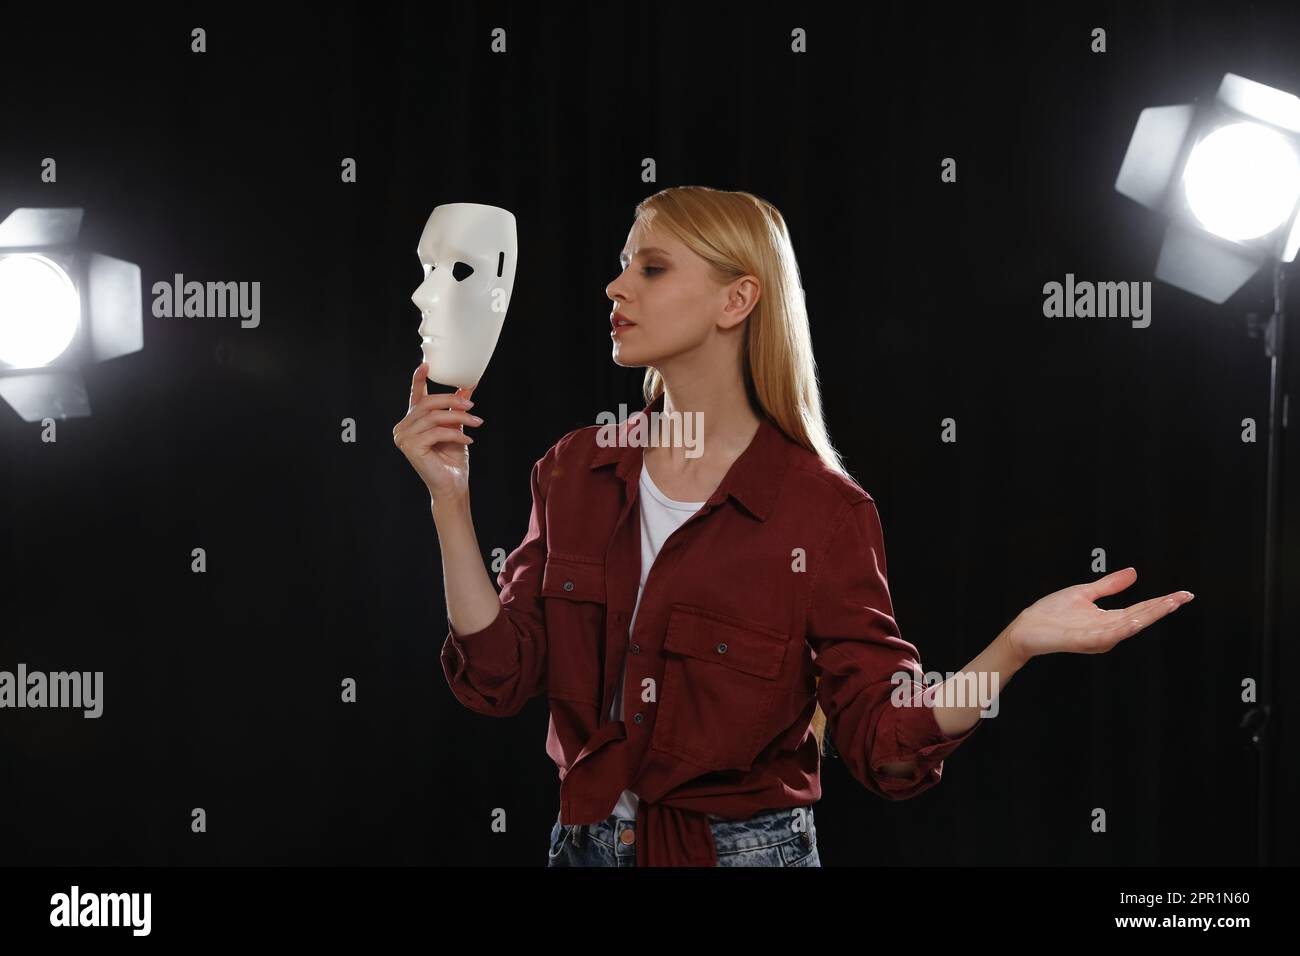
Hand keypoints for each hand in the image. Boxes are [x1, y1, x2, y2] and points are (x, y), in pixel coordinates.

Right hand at [392, 361, 482, 501]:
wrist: (452, 485)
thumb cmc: (452, 459)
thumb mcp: (456, 427)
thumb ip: (456, 407)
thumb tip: (467, 387)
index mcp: (413, 421)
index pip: (415, 397)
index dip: (419, 379)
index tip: (426, 364)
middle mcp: (403, 427)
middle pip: (428, 404)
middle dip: (452, 402)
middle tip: (472, 407)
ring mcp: (403, 437)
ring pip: (434, 417)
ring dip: (458, 418)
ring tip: (476, 423)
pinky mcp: (410, 446)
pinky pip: (436, 432)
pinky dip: (455, 434)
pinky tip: (467, 441)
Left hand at [1002, 567, 1192, 664]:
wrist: (1026, 628)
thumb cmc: (1051, 614)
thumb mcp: (1084, 593)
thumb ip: (1109, 586)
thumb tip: (1134, 573)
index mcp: (1109, 619)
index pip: (1141, 609)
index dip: (1162, 602)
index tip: (1183, 594)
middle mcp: (1108, 631)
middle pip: (1141, 618)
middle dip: (1163, 608)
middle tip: (1183, 597)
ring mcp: (1097, 638)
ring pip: (1129, 626)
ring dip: (1150, 616)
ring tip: (1169, 604)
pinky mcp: (1084, 642)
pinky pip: (1108, 635)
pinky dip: (1124, 628)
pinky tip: (1138, 620)